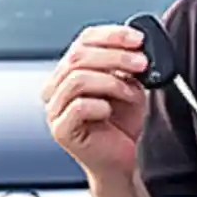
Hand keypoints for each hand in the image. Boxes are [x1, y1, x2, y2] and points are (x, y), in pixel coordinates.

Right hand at [41, 24, 150, 179]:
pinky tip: (109, 111)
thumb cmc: (122, 125)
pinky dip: (100, 105)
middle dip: (116, 56)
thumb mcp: (129, 85)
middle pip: (79, 56)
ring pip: (78, 79)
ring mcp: (55, 109)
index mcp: (70, 71)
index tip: (137, 39)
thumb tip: (136, 46)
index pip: (84, 40)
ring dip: (112, 82)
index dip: (111, 35)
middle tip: (141, 63)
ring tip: (131, 94)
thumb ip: (127, 65)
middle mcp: (57, 87)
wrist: (122, 161)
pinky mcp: (61, 129)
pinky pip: (78, 107)